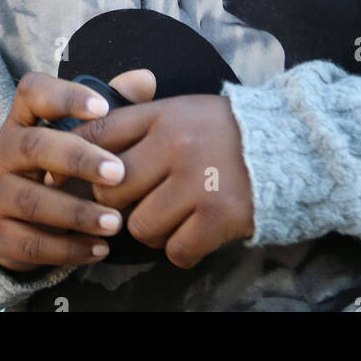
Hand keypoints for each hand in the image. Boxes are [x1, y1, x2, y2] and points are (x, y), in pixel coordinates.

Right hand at [0, 68, 154, 271]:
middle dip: (79, 159)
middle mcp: (4, 151)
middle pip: (34, 146)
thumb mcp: (77, 132)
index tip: (103, 107)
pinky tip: (100, 248)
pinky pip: (32, 244)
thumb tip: (145, 79)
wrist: (10, 215)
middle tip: (119, 172)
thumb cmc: (57, 162)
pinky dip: (69, 249)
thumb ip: (112, 104)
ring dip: (77, 213)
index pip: (32, 91)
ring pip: (34, 201)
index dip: (66, 96)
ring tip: (116, 221)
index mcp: (23, 118)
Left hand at [72, 94, 254, 269]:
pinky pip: (175, 250)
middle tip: (138, 200)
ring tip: (172, 216)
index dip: (77, 159)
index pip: (100, 134)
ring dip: (152, 230)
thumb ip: (137, 121)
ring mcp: (198, 181)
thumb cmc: (223, 131)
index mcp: (163, 115)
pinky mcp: (219, 216)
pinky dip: (182, 248)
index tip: (73, 176)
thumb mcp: (181, 110)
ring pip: (140, 227)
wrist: (288, 144)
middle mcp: (176, 145)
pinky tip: (195, 232)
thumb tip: (82, 147)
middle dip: (118, 203)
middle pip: (111, 189)